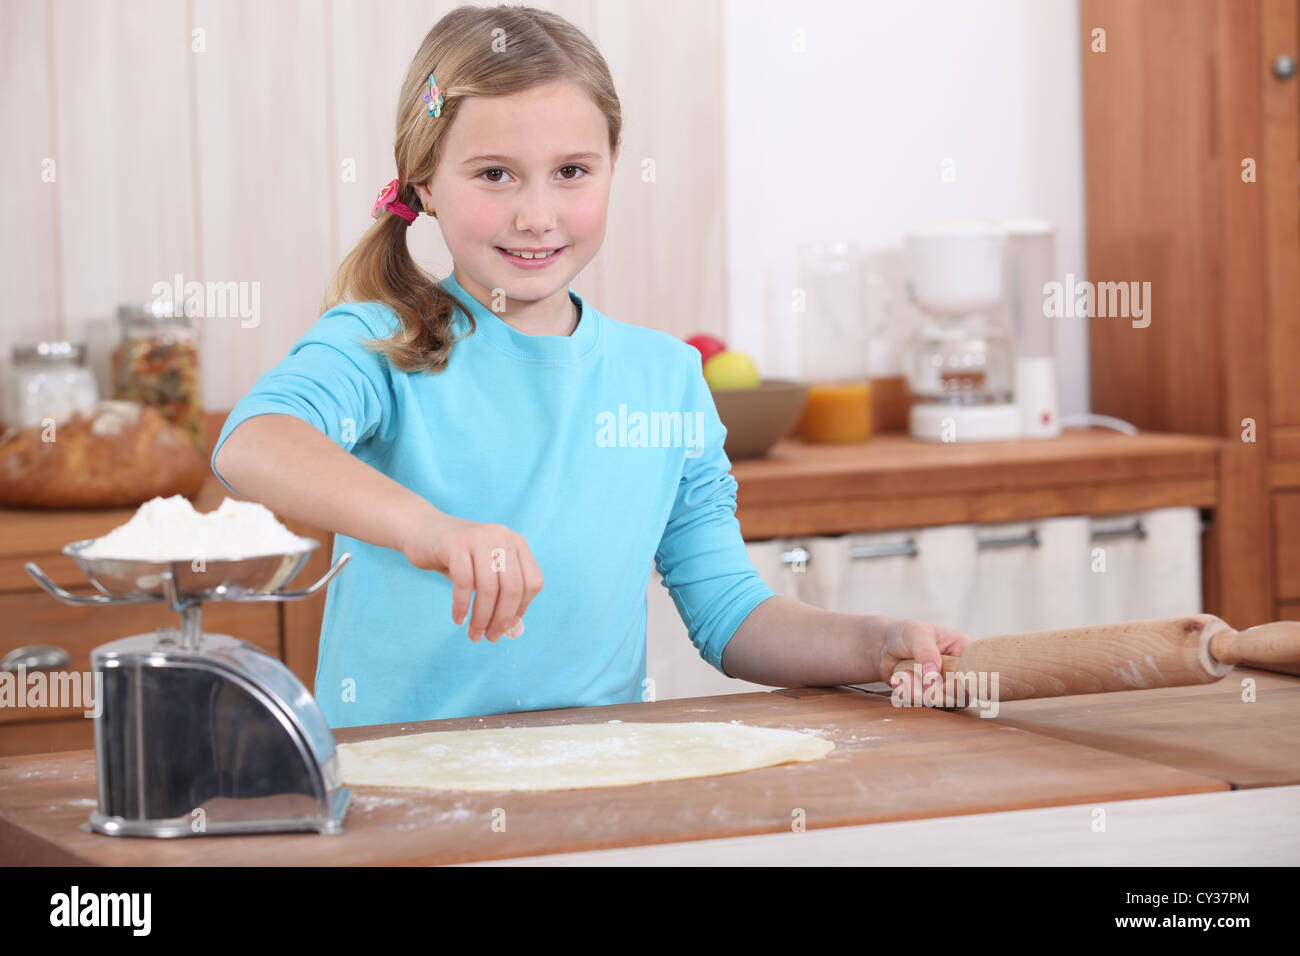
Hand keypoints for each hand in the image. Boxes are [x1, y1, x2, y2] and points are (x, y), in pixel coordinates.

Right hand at [402, 511, 543, 641]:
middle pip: (512, 588)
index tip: (506, 627)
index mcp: (516, 543)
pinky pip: (463, 582)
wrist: (423, 530)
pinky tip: (458, 619)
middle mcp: (502, 537)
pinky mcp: (455, 543)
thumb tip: (512, 628)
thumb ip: (502, 593)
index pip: (533, 582)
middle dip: (501, 619)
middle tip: (489, 637)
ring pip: (488, 588)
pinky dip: (462, 605)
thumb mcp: (486, 571)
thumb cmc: (458, 558)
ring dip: (481, 617)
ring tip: (473, 634)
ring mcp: (479, 537)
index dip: (521, 609)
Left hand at [865, 616, 973, 700]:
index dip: (966, 683)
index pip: (977, 672)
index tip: (946, 686)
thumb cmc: (907, 634)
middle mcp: (959, 672)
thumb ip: (926, 652)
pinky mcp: (930, 696)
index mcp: (964, 652)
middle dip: (937, 692)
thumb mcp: (917, 634)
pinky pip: (922, 704)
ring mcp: (945, 686)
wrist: (885, 646)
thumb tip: (932, 675)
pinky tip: (899, 679)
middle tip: (919, 683)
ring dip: (918, 692)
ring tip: (904, 675)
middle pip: (962, 695)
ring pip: (940, 701)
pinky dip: (907, 694)